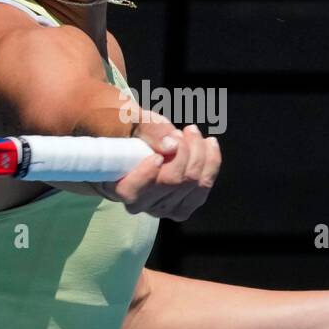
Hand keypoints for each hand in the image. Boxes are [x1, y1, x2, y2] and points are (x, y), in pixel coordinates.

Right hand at [84, 111, 221, 221]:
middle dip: (184, 151)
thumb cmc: (132, 131)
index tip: (156, 156)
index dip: (147, 174)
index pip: (131, 191)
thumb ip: (149, 130)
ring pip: (192, 183)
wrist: (138, 144)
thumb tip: (171, 146)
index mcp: (117, 185)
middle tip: (182, 131)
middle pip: (172, 182)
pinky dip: (211, 161)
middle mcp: (139, 204)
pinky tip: (208, 143)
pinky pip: (204, 185)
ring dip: (199, 153)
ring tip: (192, 133)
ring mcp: (163, 208)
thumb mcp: (132, 120)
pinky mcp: (183, 206)